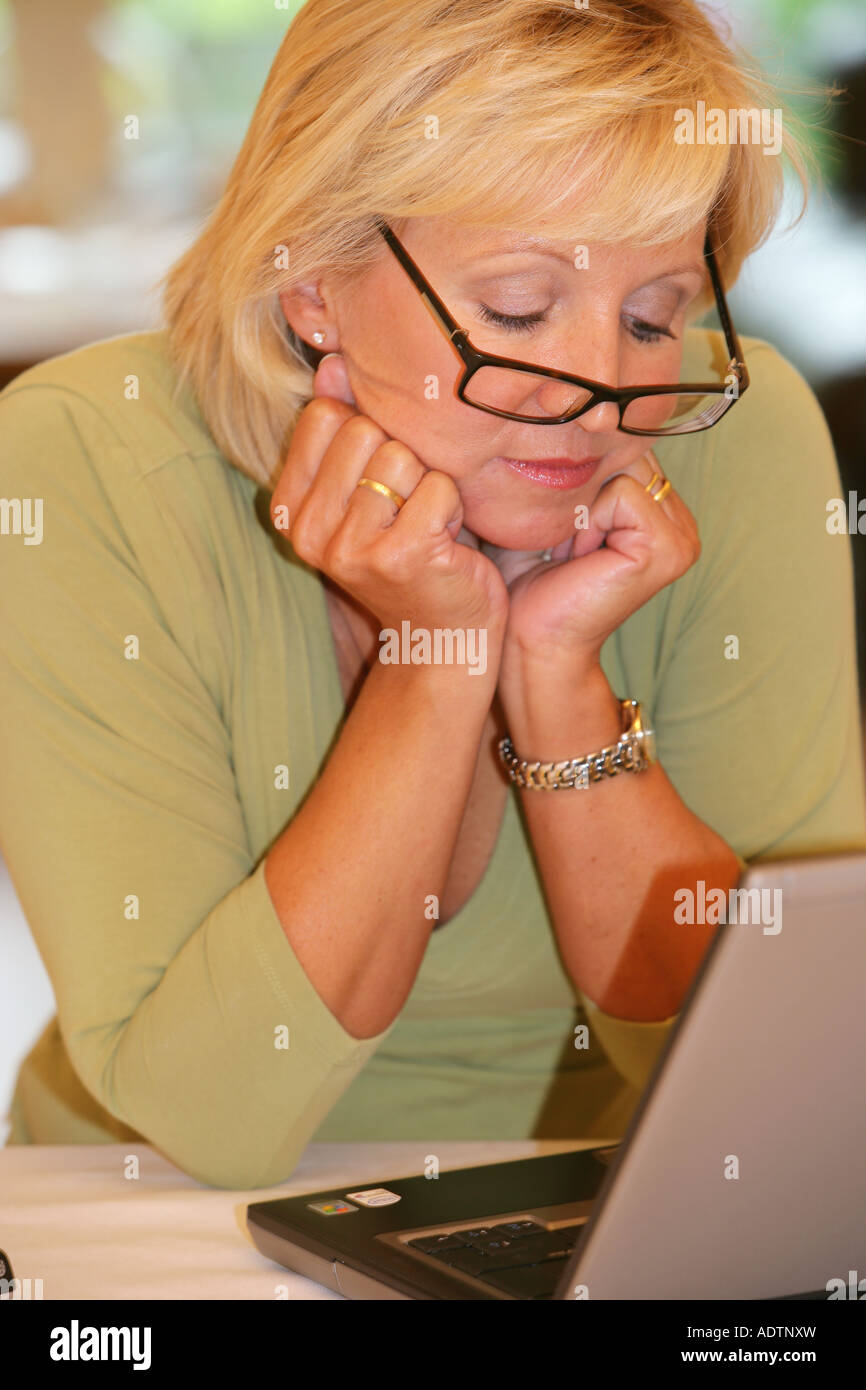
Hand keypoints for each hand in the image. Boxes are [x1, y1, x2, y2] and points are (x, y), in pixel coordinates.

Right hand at [269, 354, 508, 641]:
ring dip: (429, 485)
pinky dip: (454, 506)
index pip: (326, 416)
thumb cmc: (406, 555)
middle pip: (364, 430)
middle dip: (402, 459)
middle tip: (408, 507)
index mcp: (289, 509)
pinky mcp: (401, 556)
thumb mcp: (363, 490)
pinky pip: (439, 486)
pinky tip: (446, 541)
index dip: (368, 435)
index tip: (379, 485)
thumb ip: (341, 427)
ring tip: (426, 524)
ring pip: (401, 457)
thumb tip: (332, 363)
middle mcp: (310, 531)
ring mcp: (351, 548)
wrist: (438, 637)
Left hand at [498, 450, 700, 677]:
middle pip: (624, 453)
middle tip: (564, 542)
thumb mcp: (551, 508)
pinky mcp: (670, 548)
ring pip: (621, 468)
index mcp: (659, 511)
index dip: (581, 473)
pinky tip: (582, 557)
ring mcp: (681, 536)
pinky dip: (588, 521)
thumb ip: (572, 464)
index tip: (560, 525)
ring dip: (581, 507)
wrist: (529, 639)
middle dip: (581, 488)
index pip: (623, 446)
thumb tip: (564, 406)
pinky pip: (622, 493)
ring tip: (571, 550)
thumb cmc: (528, 578)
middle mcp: (679, 521)